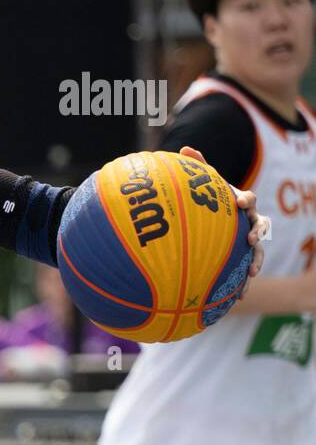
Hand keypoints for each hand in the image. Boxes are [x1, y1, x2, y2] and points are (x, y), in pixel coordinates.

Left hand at [178, 146, 266, 299]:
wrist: (214, 226)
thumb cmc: (209, 202)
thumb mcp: (203, 187)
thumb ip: (197, 168)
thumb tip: (185, 147)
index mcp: (240, 204)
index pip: (248, 199)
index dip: (247, 199)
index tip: (241, 201)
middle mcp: (249, 222)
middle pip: (260, 226)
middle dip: (258, 232)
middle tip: (252, 240)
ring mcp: (249, 242)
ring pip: (258, 252)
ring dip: (256, 261)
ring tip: (251, 272)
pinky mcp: (243, 259)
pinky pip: (246, 271)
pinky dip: (244, 283)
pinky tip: (238, 297)